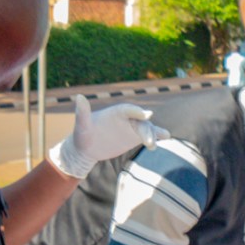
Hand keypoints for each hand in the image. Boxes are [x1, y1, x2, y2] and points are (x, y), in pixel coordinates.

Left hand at [48, 96, 167, 179]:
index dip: (138, 112)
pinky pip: (150, 135)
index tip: (148, 115)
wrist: (87, 148)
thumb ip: (82, 113)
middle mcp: (127, 118)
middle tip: (148, 142)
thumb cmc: (82, 135)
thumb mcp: (81, 126)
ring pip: (147, 129)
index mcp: (116, 112)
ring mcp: (133, 127)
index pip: (129, 110)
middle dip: (146, 131)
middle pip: (140, 122)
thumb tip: (78, 97)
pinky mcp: (136, 137)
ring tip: (153, 145)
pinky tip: (166, 136)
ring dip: (153, 135)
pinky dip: (158, 135)